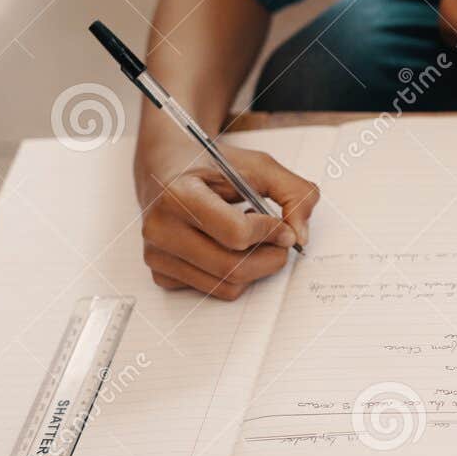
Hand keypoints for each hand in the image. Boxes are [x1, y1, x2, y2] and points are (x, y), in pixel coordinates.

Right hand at [137, 147, 319, 299]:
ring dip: (254, 266)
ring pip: (227, 286)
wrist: (164, 167)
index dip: (270, 233)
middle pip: (234, 268)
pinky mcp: (160, 273)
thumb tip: (301, 236)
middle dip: (270, 258)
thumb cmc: (211, 166)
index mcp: (178, 194)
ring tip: (251, 238)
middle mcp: (160, 227)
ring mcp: (156, 255)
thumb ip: (292, 192)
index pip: (236, 233)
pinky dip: (233, 274)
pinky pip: (213, 290)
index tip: (283, 226)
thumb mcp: (256, 165)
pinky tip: (228, 247)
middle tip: (280, 241)